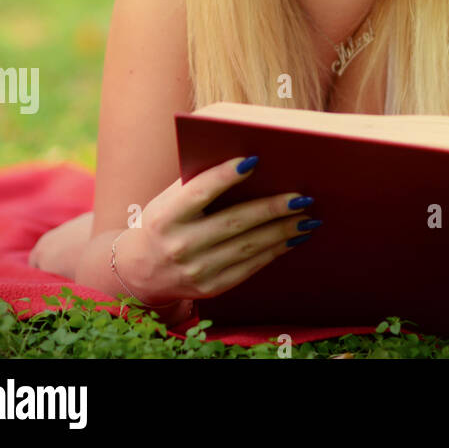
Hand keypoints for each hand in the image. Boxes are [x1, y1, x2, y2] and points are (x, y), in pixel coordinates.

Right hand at [111, 156, 317, 306]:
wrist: (140, 271)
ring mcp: (195, 271)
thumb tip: (248, 161)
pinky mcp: (210, 287)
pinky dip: (274, 251)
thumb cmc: (164, 222)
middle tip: (302, 196)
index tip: (254, 160)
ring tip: (308, 217)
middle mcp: (179, 245)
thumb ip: (199, 182)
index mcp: (165, 217)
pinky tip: (293, 238)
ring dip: (282, 231)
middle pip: (233, 222)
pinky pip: (249, 267)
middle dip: (272, 209)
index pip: (198, 193)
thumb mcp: (169, 200)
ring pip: (247, 246)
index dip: (224, 176)